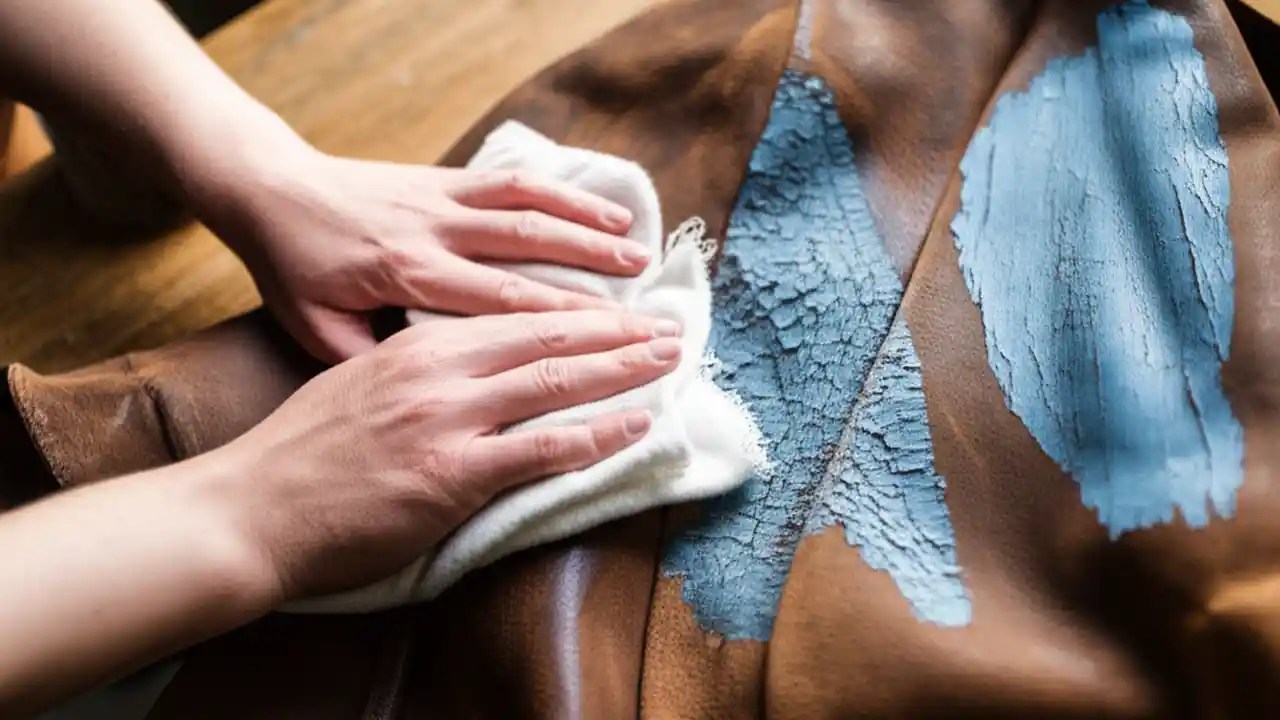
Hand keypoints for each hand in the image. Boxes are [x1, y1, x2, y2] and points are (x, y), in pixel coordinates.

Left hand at [193, 140, 651, 362]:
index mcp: (405, 279)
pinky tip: (602, 207)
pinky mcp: (444, 179)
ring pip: (529, 212)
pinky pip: (514, 182)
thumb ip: (373, 360)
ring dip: (589, 231)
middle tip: (649, 315)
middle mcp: (433, 234)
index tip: (614, 355)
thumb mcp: (315, 332)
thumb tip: (435, 395)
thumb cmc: (291, 272)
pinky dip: (563, 193)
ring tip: (640, 253)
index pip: (501, 310)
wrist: (267, 189)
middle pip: (529, 261)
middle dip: (595, 287)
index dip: (564, 333)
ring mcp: (442, 200)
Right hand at [207, 309, 682, 601]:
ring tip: (670, 361)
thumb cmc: (302, 451)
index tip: (623, 312)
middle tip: (670, 329)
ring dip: (623, 370)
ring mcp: (446, 419)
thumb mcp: (360, 380)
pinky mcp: (450, 473)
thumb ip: (416, 367)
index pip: (516, 315)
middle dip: (618, 333)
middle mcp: (439, 368)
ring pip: (555, 381)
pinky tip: (636, 425)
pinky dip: (596, 435)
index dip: (579, 315)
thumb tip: (466, 368)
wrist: (251, 505)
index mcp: (418, 342)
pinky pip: (542, 448)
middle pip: (548, 337)